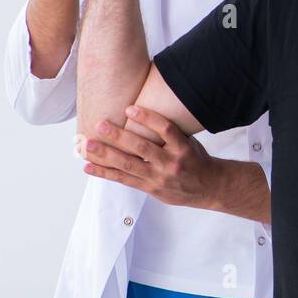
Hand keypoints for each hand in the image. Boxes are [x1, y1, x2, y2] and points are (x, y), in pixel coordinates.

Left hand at [78, 105, 221, 209]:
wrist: (209, 187)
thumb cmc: (196, 159)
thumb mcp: (189, 141)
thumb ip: (169, 132)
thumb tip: (142, 110)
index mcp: (183, 148)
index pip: (165, 129)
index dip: (147, 118)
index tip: (130, 108)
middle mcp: (171, 163)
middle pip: (141, 148)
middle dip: (118, 136)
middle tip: (100, 124)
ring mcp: (159, 178)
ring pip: (128, 165)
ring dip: (105, 155)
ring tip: (88, 145)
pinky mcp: (150, 189)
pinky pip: (124, 180)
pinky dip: (105, 173)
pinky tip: (89, 167)